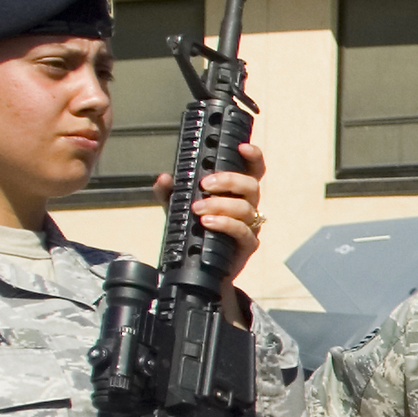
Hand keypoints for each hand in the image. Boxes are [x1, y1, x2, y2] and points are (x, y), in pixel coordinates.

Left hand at [155, 140, 266, 325]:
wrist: (200, 269)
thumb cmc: (195, 233)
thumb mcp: (178, 210)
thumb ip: (170, 193)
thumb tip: (164, 179)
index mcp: (236, 192)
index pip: (253, 169)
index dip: (252, 156)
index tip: (241, 147)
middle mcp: (248, 206)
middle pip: (251, 185)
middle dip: (228, 180)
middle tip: (205, 184)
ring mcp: (250, 226)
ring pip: (245, 208)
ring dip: (221, 204)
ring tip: (198, 209)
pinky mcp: (247, 245)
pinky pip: (242, 231)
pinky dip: (224, 224)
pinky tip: (207, 223)